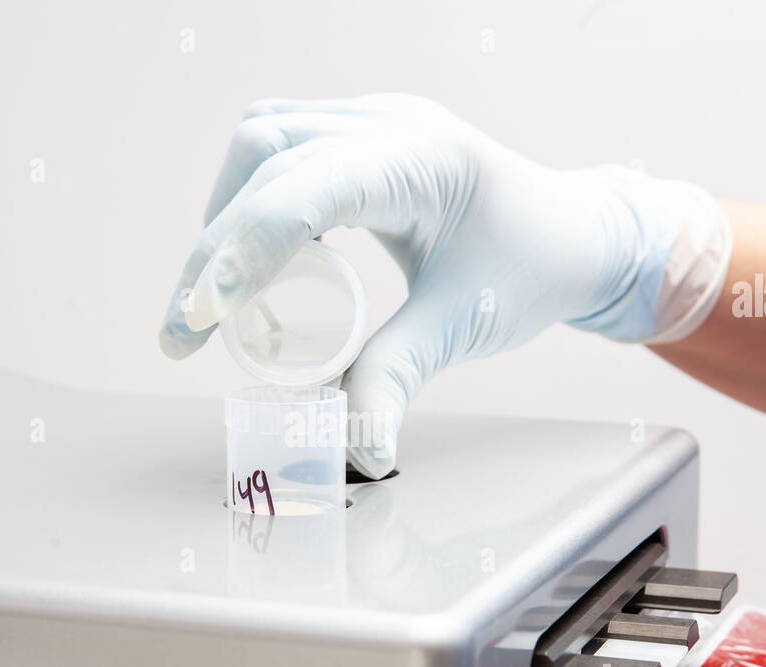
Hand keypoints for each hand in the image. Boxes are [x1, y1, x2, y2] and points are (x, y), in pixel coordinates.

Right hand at [160, 94, 728, 476]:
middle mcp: (391, 121)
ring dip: (227, 214)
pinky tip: (256, 255)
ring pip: (263, 142)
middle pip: (265, 160)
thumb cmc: (532, 270)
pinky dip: (253, 200)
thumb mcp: (460, 328)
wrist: (578, 233)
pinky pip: (283, 147)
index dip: (239, 253)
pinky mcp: (364, 134)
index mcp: (422, 159)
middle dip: (215, 248)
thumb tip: (356, 449)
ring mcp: (375, 118)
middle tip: (188, 330)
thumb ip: (395, 381)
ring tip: (219, 294)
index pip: (302, 191)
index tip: (200, 319)